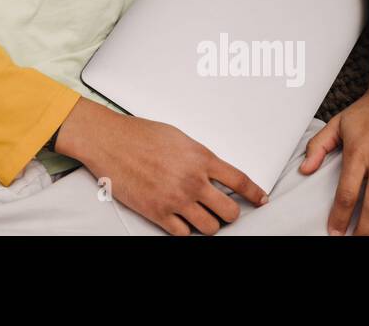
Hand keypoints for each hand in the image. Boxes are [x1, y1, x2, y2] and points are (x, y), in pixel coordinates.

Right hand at [55, 98, 268, 234]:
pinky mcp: (157, 212)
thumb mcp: (179, 138)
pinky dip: (184, 229)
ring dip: (207, 224)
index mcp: (200, 158)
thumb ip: (199, 157)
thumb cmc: (138, 134)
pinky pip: (183, 234)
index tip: (260, 199)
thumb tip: (213, 172)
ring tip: (200, 216)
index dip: (255, 194)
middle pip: (229, 212)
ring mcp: (175, 199)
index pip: (240, 181)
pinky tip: (180, 220)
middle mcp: (192, 180)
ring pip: (209, 228)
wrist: (109, 140)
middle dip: (230, 213)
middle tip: (223, 210)